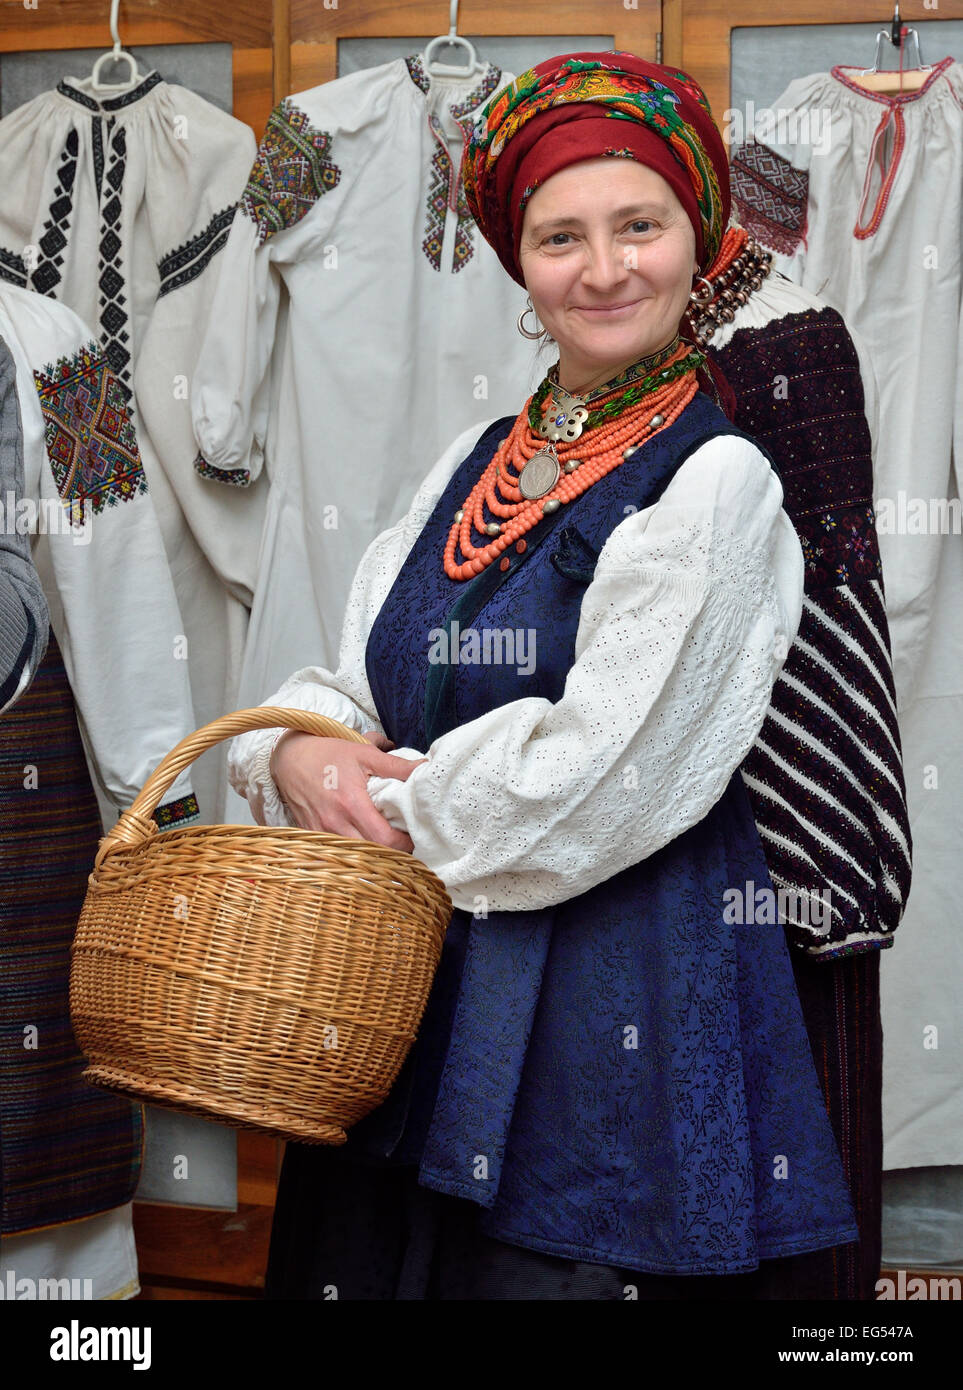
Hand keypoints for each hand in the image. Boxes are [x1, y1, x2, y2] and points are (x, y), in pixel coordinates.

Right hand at [270, 729, 427, 852]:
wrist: (289, 757)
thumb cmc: (328, 754)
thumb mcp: (364, 754)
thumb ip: (396, 765)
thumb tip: (425, 767)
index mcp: (351, 804)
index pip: (383, 840)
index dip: (403, 844)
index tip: (412, 837)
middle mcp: (334, 823)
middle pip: (369, 855)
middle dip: (390, 853)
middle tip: (402, 843)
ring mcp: (320, 832)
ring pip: (352, 858)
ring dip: (370, 855)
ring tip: (384, 844)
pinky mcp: (311, 835)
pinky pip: (334, 853)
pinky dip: (350, 853)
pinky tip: (360, 843)